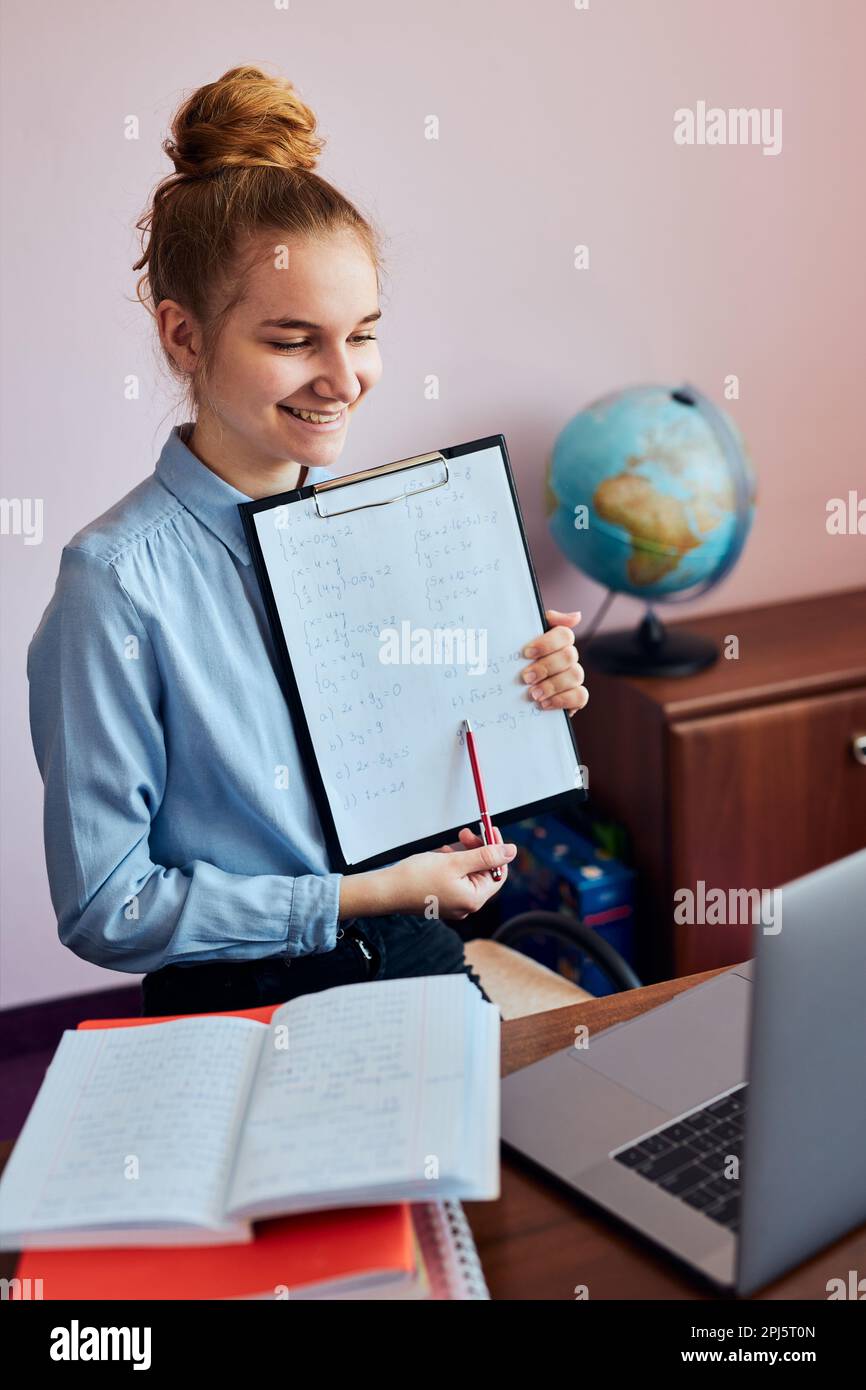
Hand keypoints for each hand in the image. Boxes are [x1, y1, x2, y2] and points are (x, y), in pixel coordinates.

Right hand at [383, 825, 515, 920]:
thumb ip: (486, 856)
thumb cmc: (416, 878)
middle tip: (465, 833)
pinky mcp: (442, 898)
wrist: (386, 890)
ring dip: (462, 855)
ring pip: (467, 873)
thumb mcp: (455, 861)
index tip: (489, 831)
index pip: (498, 873)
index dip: (496, 850)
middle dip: (476, 850)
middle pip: (482, 872)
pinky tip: (440, 855)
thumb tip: (511, 851)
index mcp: (473, 899)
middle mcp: (466, 905)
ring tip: (447, 846)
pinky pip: (455, 878)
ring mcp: (453, 903)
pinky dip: (451, 864)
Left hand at [520, 608, 588, 714]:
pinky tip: (544, 704)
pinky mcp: (575, 697)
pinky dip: (562, 700)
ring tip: (533, 694)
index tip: (527, 653)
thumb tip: (576, 616)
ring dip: (552, 685)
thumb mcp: (522, 638)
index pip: (564, 634)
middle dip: (546, 667)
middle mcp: (568, 657)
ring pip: (575, 675)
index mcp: (557, 641)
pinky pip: (580, 696)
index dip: (547, 643)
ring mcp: (573, 676)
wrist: (507, 689)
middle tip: (525, 678)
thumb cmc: (517, 660)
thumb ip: (542, 622)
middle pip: (569, 656)